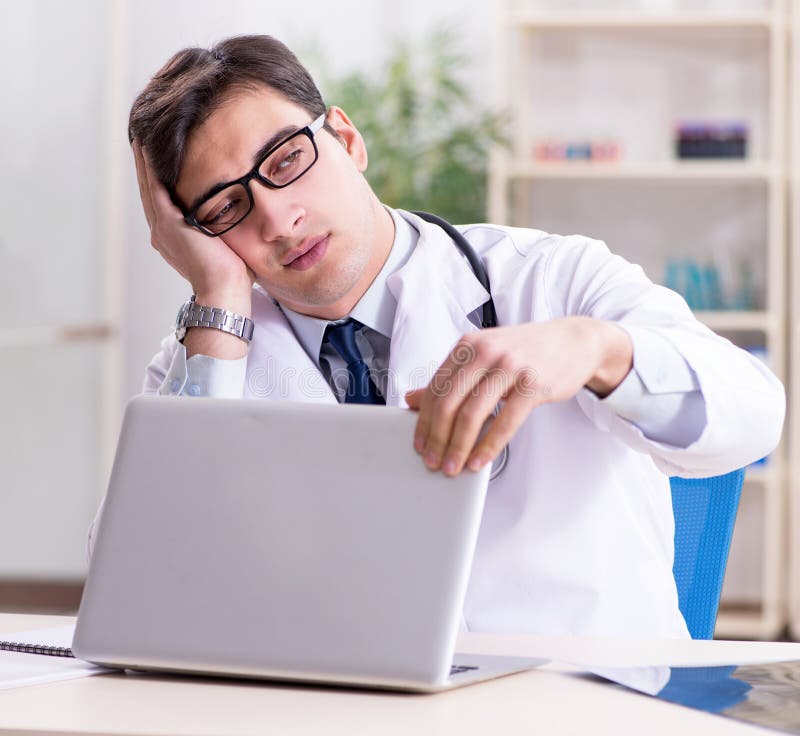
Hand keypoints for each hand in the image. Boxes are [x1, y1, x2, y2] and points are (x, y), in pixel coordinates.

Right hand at [132, 141, 253, 309]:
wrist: (223, 290)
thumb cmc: (232, 275)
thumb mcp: (225, 244)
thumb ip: (223, 228)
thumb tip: (241, 215)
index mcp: (172, 238)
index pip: (162, 201)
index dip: (158, 178)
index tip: (158, 157)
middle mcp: (162, 232)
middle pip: (149, 190)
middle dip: (146, 164)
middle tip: (141, 138)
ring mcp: (163, 227)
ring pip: (149, 186)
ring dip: (144, 160)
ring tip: (140, 135)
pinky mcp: (169, 224)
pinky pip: (156, 188)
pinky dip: (151, 168)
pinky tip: (148, 147)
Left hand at [405, 317, 632, 475]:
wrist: (575, 340)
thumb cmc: (526, 351)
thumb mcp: (484, 356)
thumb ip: (451, 378)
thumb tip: (411, 399)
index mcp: (468, 345)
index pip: (436, 387)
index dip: (423, 420)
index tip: (419, 444)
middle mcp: (485, 352)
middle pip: (449, 402)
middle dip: (436, 438)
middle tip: (432, 461)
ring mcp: (510, 366)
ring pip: (473, 414)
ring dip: (459, 447)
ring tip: (453, 467)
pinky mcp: (533, 384)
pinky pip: (504, 422)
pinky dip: (489, 446)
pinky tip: (480, 461)